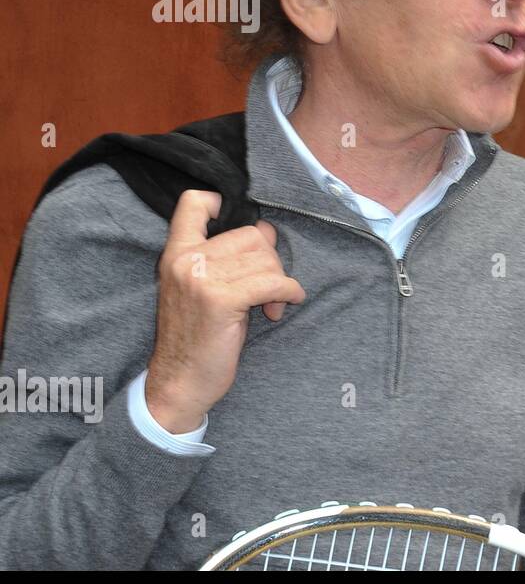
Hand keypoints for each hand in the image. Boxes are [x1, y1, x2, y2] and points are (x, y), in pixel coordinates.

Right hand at [145, 189, 305, 432]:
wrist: (178, 381)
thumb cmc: (197, 336)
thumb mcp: (203, 288)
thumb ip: (227, 258)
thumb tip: (267, 232)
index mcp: (176, 253)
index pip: (192, 203)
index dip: (221, 202)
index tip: (243, 229)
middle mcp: (185, 259)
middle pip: (251, 235)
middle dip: (270, 261)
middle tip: (267, 289)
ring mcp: (201, 278)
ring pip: (265, 259)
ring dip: (279, 281)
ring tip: (269, 304)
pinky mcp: (220, 300)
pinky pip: (273, 282)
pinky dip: (289, 292)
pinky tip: (285, 304)